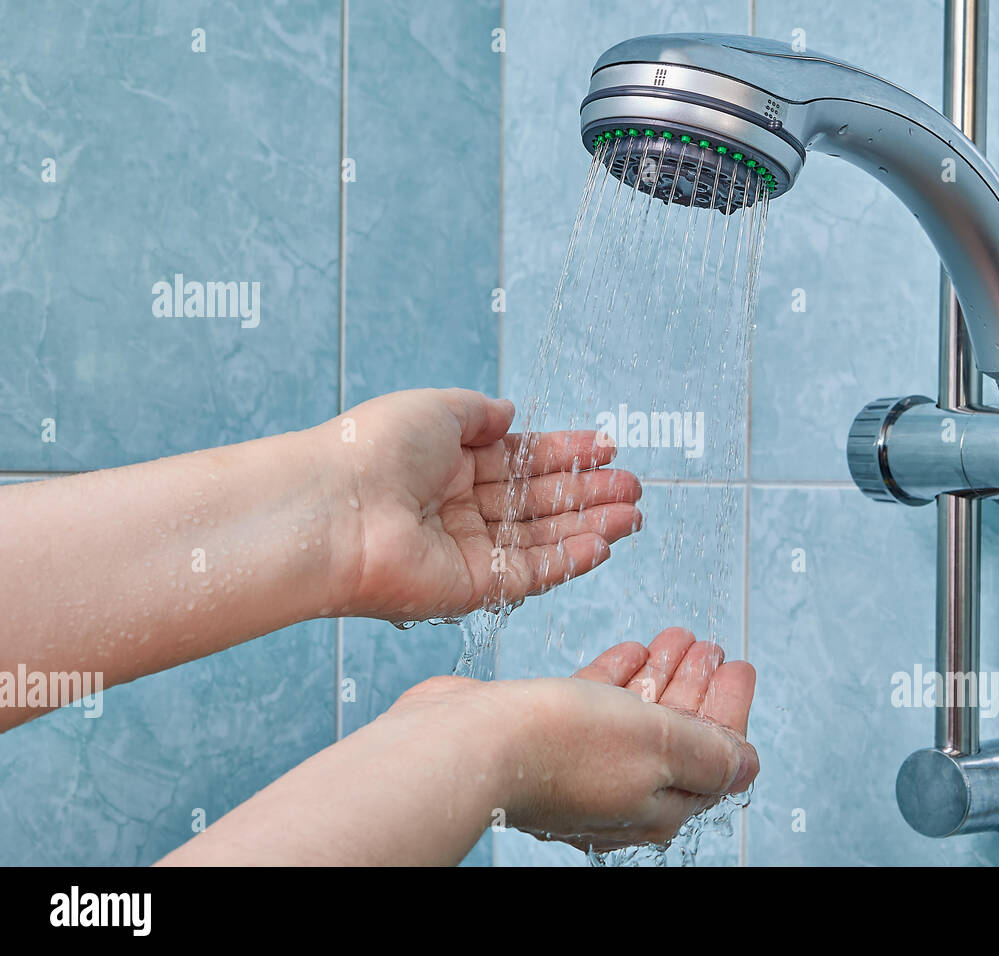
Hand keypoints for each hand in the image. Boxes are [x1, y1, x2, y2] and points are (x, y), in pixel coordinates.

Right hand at [159, 629, 757, 865]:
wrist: (466, 745)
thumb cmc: (563, 746)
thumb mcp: (661, 743)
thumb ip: (710, 752)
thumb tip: (748, 764)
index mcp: (658, 804)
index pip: (714, 754)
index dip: (731, 706)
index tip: (742, 665)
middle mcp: (619, 790)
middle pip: (675, 733)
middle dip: (695, 686)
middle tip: (710, 646)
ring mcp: (579, 765)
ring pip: (634, 714)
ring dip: (659, 674)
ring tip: (676, 636)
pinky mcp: (541, 736)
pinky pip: (592, 703)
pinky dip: (616, 674)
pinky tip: (630, 649)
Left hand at [314, 388, 642, 621]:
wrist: (333, 510)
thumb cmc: (370, 451)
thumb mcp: (434, 408)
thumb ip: (478, 412)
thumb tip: (509, 414)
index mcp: (445, 464)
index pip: (519, 459)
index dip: (564, 453)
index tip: (606, 445)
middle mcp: (456, 509)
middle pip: (537, 502)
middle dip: (588, 493)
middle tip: (632, 486)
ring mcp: (464, 552)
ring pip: (541, 541)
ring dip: (589, 527)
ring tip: (633, 515)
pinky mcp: (467, 590)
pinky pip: (528, 576)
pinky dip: (567, 562)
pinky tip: (601, 545)